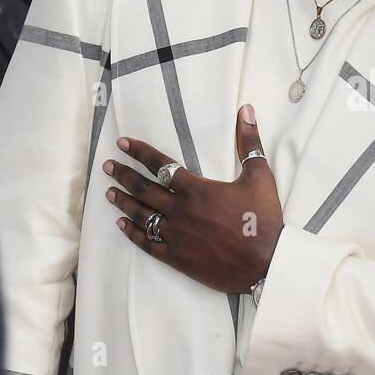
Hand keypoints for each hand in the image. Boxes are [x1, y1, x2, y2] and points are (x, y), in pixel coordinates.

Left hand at [103, 104, 283, 293]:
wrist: (266, 263)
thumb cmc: (264, 220)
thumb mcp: (260, 176)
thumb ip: (249, 142)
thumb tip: (247, 111)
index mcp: (196, 189)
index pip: (160, 165)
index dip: (140, 152)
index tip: (123, 144)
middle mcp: (180, 210)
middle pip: (143, 188)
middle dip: (123, 175)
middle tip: (108, 166)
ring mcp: (176, 235)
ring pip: (141, 215)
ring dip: (123, 201)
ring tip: (108, 193)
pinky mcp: (177, 258)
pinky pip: (147, 243)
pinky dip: (132, 233)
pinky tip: (122, 225)